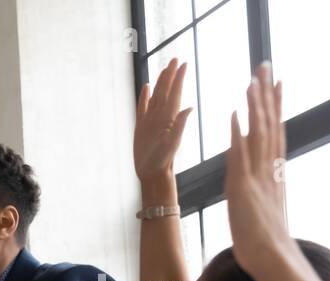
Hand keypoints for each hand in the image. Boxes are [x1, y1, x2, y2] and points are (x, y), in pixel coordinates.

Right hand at [134, 58, 191, 194]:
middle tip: (175, 59)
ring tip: (164, 69)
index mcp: (169, 117)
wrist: (152, 172)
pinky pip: (143, 107)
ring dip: (161, 82)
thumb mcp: (172, 143)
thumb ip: (179, 126)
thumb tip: (188, 108)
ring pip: (156, 96)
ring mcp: (151, 120)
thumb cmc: (163, 161)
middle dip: (171, 75)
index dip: (178, 78)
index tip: (183, 64)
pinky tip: (147, 87)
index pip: (175, 93)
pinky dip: (145, 96)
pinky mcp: (141, 126)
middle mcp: (161, 116)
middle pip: (166, 91)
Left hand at [225, 63, 295, 276]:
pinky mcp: (243, 187)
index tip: (276, 82)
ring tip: (251, 80)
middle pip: (270, 124)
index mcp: (273, 172)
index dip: (276, 106)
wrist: (270, 256)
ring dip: (254, 106)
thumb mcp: (264, 205)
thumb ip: (263, 187)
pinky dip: (238, 134)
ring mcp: (257, 176)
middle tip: (264, 66)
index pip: (276, 131)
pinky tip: (234, 116)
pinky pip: (241, 156)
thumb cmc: (266, 239)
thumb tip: (261, 178)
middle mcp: (269, 169)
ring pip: (258, 133)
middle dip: (266, 95)